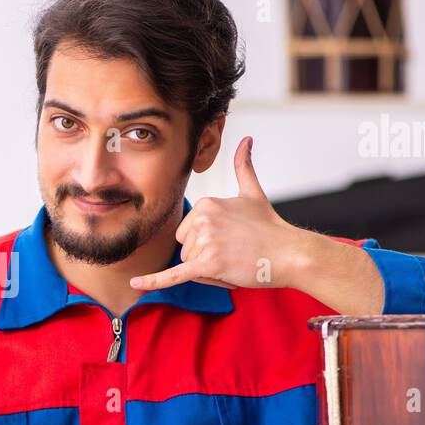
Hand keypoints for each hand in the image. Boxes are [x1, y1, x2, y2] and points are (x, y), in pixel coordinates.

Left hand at [130, 136, 309, 291]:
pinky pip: (174, 275)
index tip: (232, 239)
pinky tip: (135, 285)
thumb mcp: (252, 192)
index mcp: (206, 203)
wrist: (289, 253)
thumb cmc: (270, 226)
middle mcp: (202, 218)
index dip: (206, 242)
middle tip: (234, 253)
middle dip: (204, 257)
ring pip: (189, 265)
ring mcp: (205, 241)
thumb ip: (244, 166)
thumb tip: (247, 139)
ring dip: (208, 271)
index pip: (186, 231)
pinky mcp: (208, 264)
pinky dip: (154, 282)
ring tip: (234, 263)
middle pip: (184, 248)